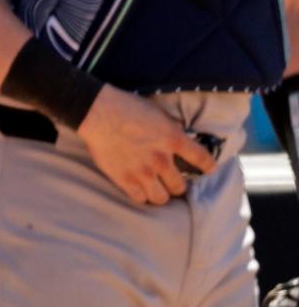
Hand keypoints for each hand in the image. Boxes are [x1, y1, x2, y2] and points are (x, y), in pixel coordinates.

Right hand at [74, 88, 215, 205]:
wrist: (97, 113)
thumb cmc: (126, 107)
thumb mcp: (158, 113)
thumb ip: (172, 129)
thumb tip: (180, 136)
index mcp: (174, 139)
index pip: (202, 159)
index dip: (208, 167)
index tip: (208, 170)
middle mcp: (161, 159)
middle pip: (180, 187)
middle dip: (177, 185)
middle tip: (171, 182)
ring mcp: (142, 172)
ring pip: (161, 198)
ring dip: (160, 194)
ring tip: (155, 189)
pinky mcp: (123, 179)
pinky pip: (139, 198)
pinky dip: (140, 195)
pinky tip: (138, 189)